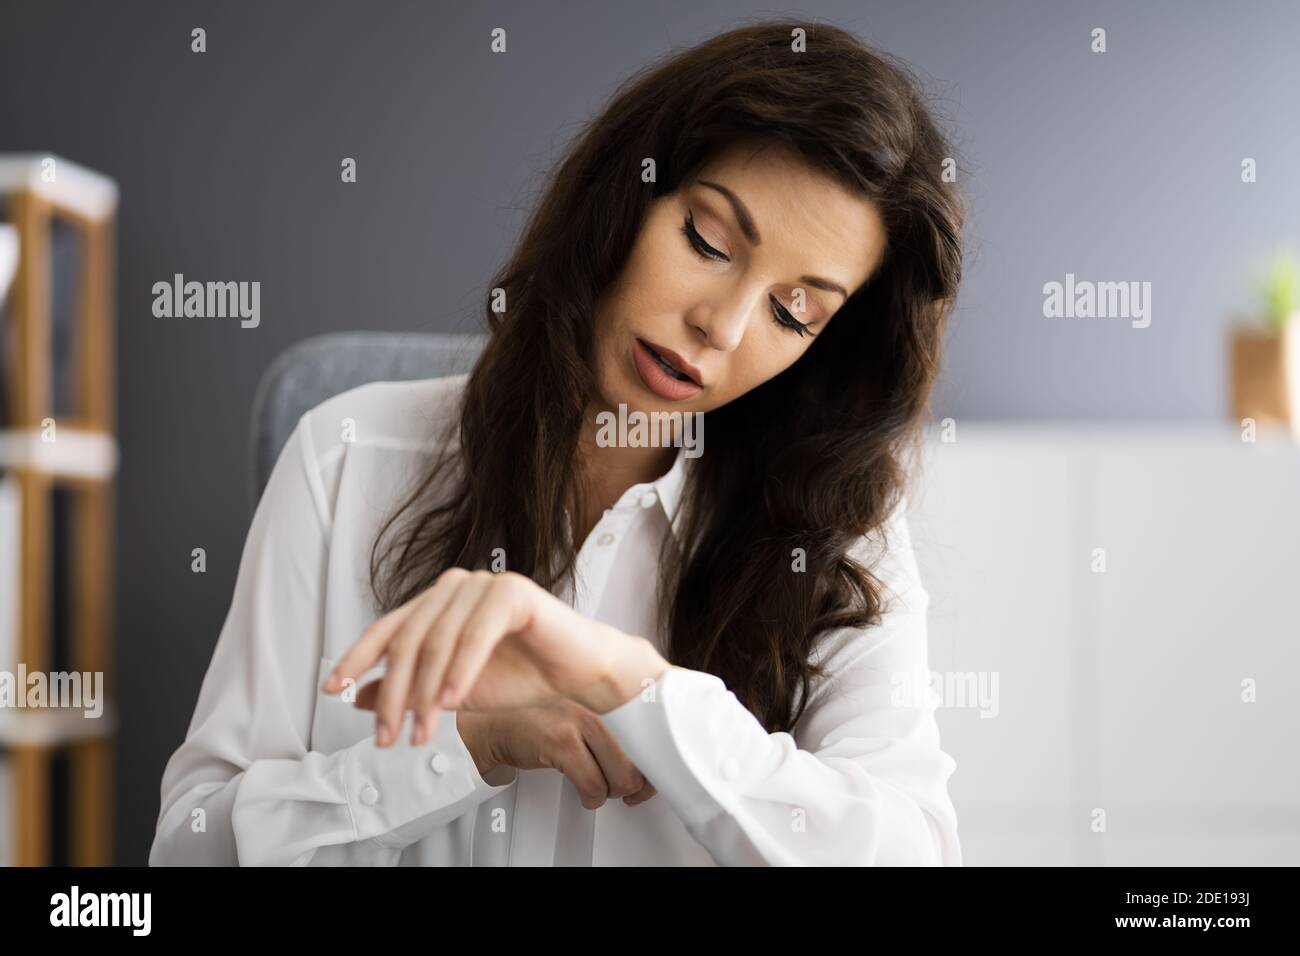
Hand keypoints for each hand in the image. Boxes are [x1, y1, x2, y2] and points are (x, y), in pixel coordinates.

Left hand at [320, 568, 666, 746]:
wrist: (577, 673)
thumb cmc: (522, 675)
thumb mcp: (453, 691)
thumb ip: (411, 689)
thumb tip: (361, 696)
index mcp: (437, 602)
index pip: (388, 629)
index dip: (357, 658)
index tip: (333, 689)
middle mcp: (454, 587)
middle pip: (409, 640)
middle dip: (395, 694)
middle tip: (388, 737)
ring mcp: (482, 585)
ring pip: (439, 642)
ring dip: (427, 693)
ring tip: (423, 732)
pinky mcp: (512, 593)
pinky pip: (476, 635)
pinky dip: (461, 671)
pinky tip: (452, 703)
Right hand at [458, 702, 658, 808]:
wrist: (498, 723)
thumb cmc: (545, 721)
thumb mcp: (588, 716)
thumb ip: (618, 730)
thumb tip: (651, 762)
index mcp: (611, 698)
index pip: (651, 734)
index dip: (653, 765)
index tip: (650, 778)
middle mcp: (599, 706)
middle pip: (640, 760)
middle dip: (634, 786)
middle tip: (626, 791)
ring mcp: (580, 721)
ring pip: (620, 777)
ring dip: (611, 793)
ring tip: (600, 787)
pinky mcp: (561, 741)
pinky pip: (592, 785)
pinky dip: (591, 798)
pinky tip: (585, 793)